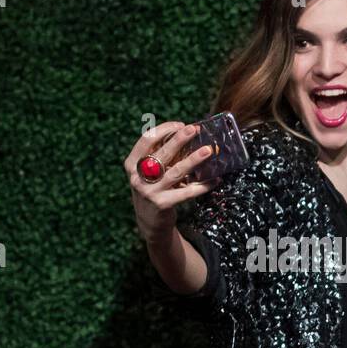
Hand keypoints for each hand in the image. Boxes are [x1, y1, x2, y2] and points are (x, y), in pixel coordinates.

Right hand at [124, 121, 218, 243]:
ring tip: (208, 151)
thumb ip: (159, 156)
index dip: (163, 130)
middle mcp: (138, 177)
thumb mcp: (147, 172)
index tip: (180, 124)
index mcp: (132, 164)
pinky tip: (214, 180)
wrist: (149, 223)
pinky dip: (202, 186)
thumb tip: (186, 134)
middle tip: (194, 129)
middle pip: (161, 153)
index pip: (146, 140)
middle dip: (179, 139)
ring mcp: (149, 191)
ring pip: (175, 172)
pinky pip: (186, 192)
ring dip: (193, 160)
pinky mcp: (162, 204)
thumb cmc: (153, 189)